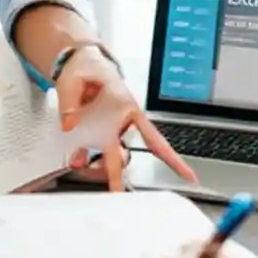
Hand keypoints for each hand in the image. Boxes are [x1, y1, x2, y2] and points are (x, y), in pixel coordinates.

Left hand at [55, 46, 195, 191]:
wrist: (81, 63)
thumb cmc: (87, 68)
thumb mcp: (74, 79)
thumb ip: (70, 101)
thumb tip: (70, 123)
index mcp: (126, 105)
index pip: (152, 135)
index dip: (171, 157)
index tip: (187, 174)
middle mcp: (121, 120)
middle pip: (128, 155)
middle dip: (120, 176)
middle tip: (118, 194)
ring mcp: (109, 128)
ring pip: (110, 156)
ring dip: (97, 166)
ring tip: (80, 163)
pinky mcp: (96, 132)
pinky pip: (93, 150)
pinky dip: (84, 157)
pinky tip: (76, 156)